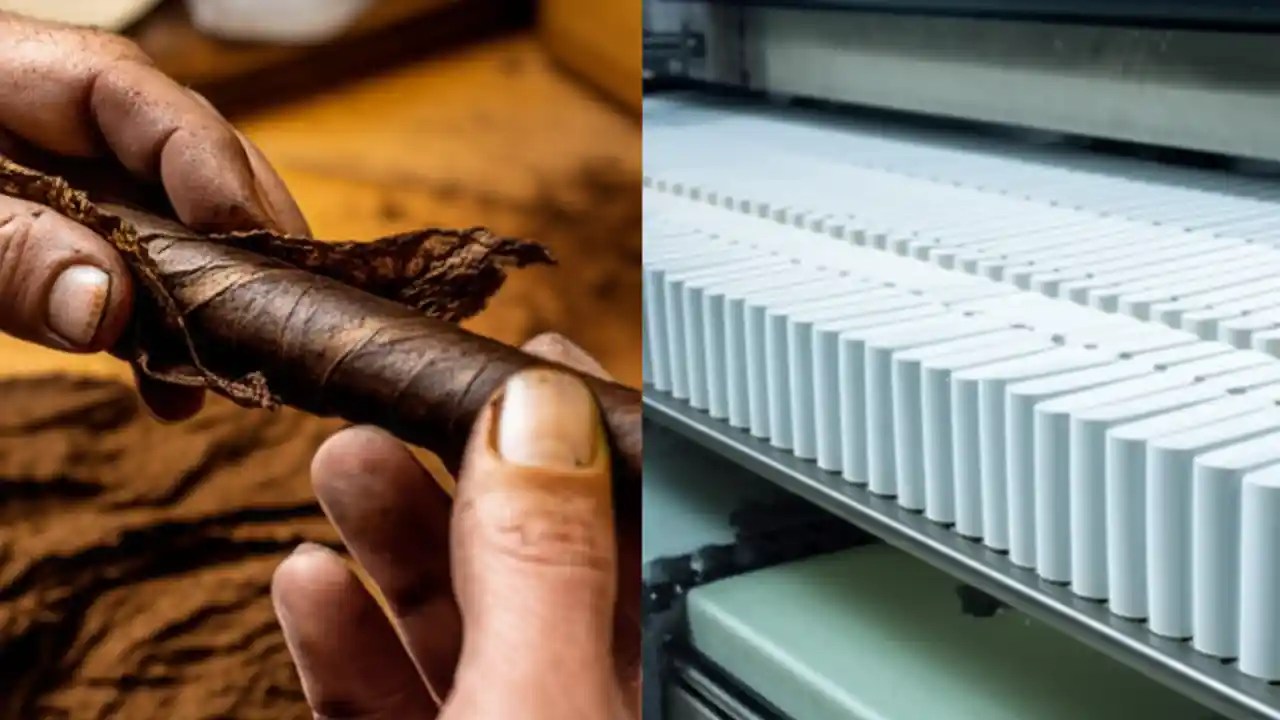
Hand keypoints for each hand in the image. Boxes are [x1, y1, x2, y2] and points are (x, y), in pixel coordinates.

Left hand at [0, 12, 307, 418]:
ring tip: (220, 372)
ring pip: (148, 220)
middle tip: (277, 311)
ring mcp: (34, 176)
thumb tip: (108, 304)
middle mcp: (27, 117)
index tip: (252, 242)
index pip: (125, 92)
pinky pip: (108, 267)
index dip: (205, 159)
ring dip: (197, 297)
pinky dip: (143, 326)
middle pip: (162, 155)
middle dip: (227, 236)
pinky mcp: (28, 231)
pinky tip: (163, 383)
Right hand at [273, 333, 639, 719]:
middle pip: (542, 561)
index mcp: (668, 692)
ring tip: (344, 457)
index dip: (598, 438)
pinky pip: (387, 693)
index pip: (656, 538)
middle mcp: (593, 707)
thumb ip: (541, 564)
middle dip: (469, 467)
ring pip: (458, 622)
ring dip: (395, 535)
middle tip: (412, 393)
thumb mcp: (533, 704)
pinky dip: (346, 637)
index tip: (539, 361)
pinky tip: (307, 578)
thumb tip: (542, 410)